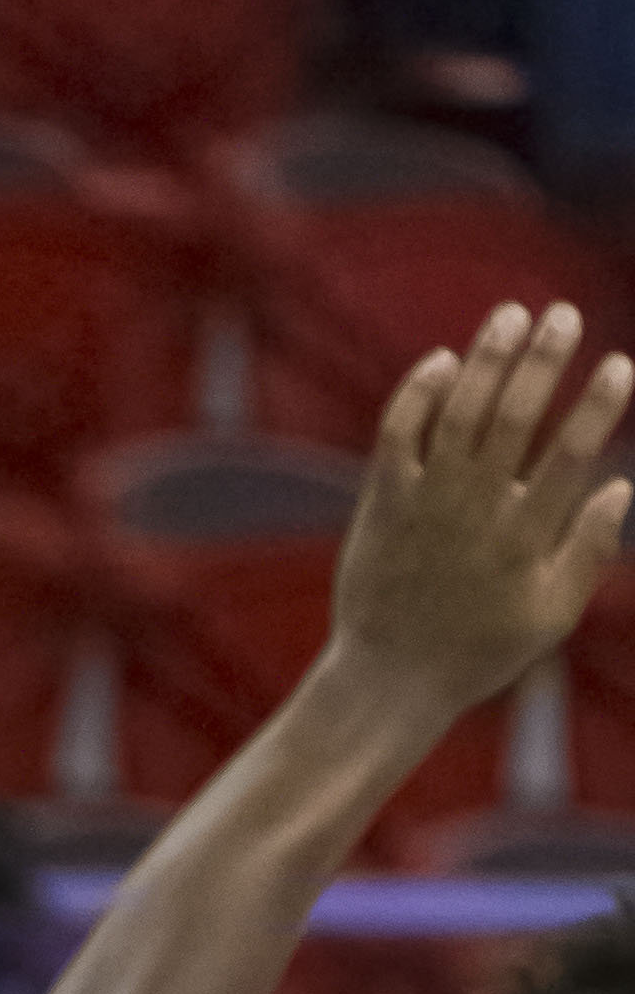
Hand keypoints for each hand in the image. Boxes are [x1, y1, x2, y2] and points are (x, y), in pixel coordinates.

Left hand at [330, 299, 634, 733]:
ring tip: (512, 313)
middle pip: (514, 420)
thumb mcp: (548, 617)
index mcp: (523, 541)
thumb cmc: (477, 652)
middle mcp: (474, 514)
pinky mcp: (381, 503)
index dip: (597, 407)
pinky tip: (443, 360)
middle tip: (564, 315)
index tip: (618, 365)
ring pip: (458, 414)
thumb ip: (586, 553)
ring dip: (487, 358)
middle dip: (543, 360)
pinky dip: (418, 394)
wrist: (387, 680)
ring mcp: (424, 505)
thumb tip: (619, 489)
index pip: (570, 457)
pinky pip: (398, 435)